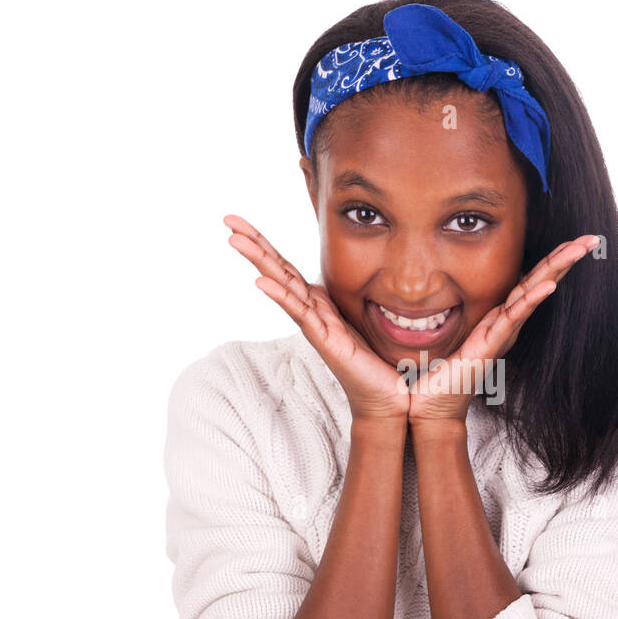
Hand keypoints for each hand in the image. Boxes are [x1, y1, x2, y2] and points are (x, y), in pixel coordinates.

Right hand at [224, 214, 409, 422]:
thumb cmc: (382, 363)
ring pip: (284, 287)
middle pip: (278, 271)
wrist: (390, 399)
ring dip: (260, 262)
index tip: (242, 222)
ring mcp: (317, 327)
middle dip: (253, 244)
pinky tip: (261, 281)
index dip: (266, 243)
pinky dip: (281, 297)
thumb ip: (368, 295)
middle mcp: (314, 313)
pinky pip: (301, 314)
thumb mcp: (372, 318)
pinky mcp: (325, 341)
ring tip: (236, 239)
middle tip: (228, 219)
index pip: (289, 268)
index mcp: (323, 304)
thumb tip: (380, 268)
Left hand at [406, 234, 598, 424]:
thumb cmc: (436, 373)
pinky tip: (547, 286)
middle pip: (539, 283)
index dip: (550, 260)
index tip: (572, 240)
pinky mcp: (489, 348)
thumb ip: (459, 312)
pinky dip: (530, 302)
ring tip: (579, 250)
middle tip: (590, 238)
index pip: (528, 282)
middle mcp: (505, 326)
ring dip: (556, 271)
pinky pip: (511, 320)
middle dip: (564, 259)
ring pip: (531, 295)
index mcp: (497, 319)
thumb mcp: (449, 331)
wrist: (429, 407)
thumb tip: (455, 290)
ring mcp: (500, 336)